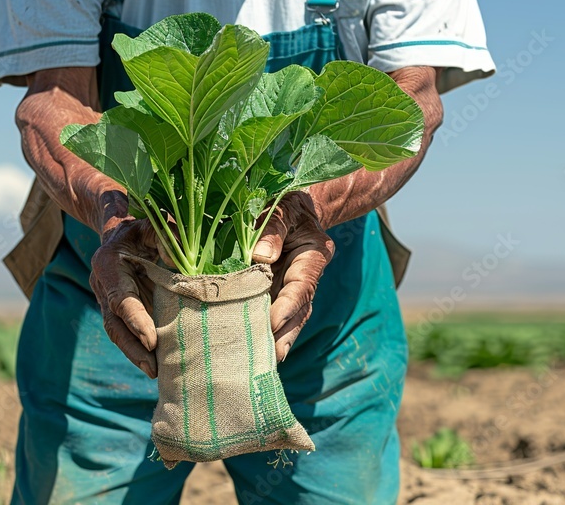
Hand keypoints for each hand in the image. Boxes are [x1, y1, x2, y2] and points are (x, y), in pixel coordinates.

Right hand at [89, 216, 161, 378]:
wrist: (120, 230)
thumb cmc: (141, 225)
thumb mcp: (152, 223)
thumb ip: (165, 234)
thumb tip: (181, 256)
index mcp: (108, 264)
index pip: (120, 298)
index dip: (135, 320)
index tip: (151, 340)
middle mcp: (103, 285)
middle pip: (114, 324)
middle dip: (133, 348)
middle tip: (153, 368)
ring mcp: (108, 300)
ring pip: (118, 333)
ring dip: (135, 354)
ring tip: (156, 374)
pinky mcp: (118, 310)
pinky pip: (126, 332)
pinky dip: (139, 349)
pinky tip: (157, 364)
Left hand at [251, 192, 334, 361]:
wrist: (296, 203)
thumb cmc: (289, 200)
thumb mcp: (284, 205)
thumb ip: (274, 226)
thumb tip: (259, 255)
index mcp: (313, 255)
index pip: (303, 285)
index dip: (289, 305)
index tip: (273, 322)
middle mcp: (306, 276)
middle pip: (299, 311)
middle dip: (285, 336)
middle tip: (269, 359)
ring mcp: (293, 286)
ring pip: (289, 319)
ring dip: (276, 340)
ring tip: (260, 364)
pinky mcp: (279, 292)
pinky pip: (275, 314)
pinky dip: (265, 332)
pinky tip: (250, 351)